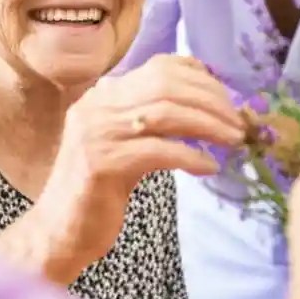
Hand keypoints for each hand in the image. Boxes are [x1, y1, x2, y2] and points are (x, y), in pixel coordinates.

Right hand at [31, 55, 244, 278]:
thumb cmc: (99, 190)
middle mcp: (97, 105)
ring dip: (209, 125)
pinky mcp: (102, 163)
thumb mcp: (124, 143)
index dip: (201, 78)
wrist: (59, 231)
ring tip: (234, 141)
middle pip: (168, 85)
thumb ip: (151, 121)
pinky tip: (209, 167)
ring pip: (166, 113)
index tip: (228, 98)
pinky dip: (190, 156)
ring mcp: (97, 132)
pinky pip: (158, 151)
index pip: (160, 67)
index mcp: (103, 95)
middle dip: (212, 101)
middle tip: (240, 123)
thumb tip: (208, 107)